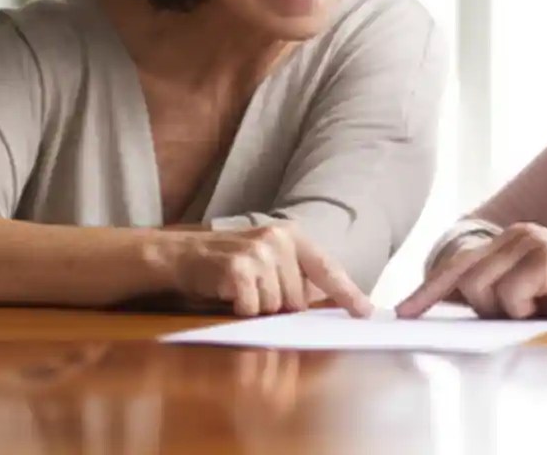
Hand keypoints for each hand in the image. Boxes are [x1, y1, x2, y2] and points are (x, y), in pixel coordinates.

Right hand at [151, 225, 372, 317]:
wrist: (181, 255)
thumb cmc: (227, 263)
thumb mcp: (267, 260)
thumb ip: (297, 276)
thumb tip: (331, 303)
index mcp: (292, 235)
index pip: (327, 268)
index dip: (348, 293)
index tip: (366, 311)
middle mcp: (278, 239)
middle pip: (296, 299)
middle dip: (278, 306)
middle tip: (254, 292)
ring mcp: (259, 252)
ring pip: (275, 306)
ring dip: (257, 308)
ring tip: (238, 289)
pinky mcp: (239, 268)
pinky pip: (252, 309)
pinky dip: (240, 309)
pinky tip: (227, 293)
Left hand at [396, 223, 546, 319]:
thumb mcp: (532, 291)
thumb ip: (498, 291)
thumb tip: (461, 305)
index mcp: (508, 242)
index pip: (457, 265)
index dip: (428, 290)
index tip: (403, 311)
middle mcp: (515, 236)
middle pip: (463, 278)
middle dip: (466, 306)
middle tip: (501, 314)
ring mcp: (530, 243)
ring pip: (483, 290)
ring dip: (506, 311)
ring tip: (538, 308)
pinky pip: (511, 297)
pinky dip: (524, 311)